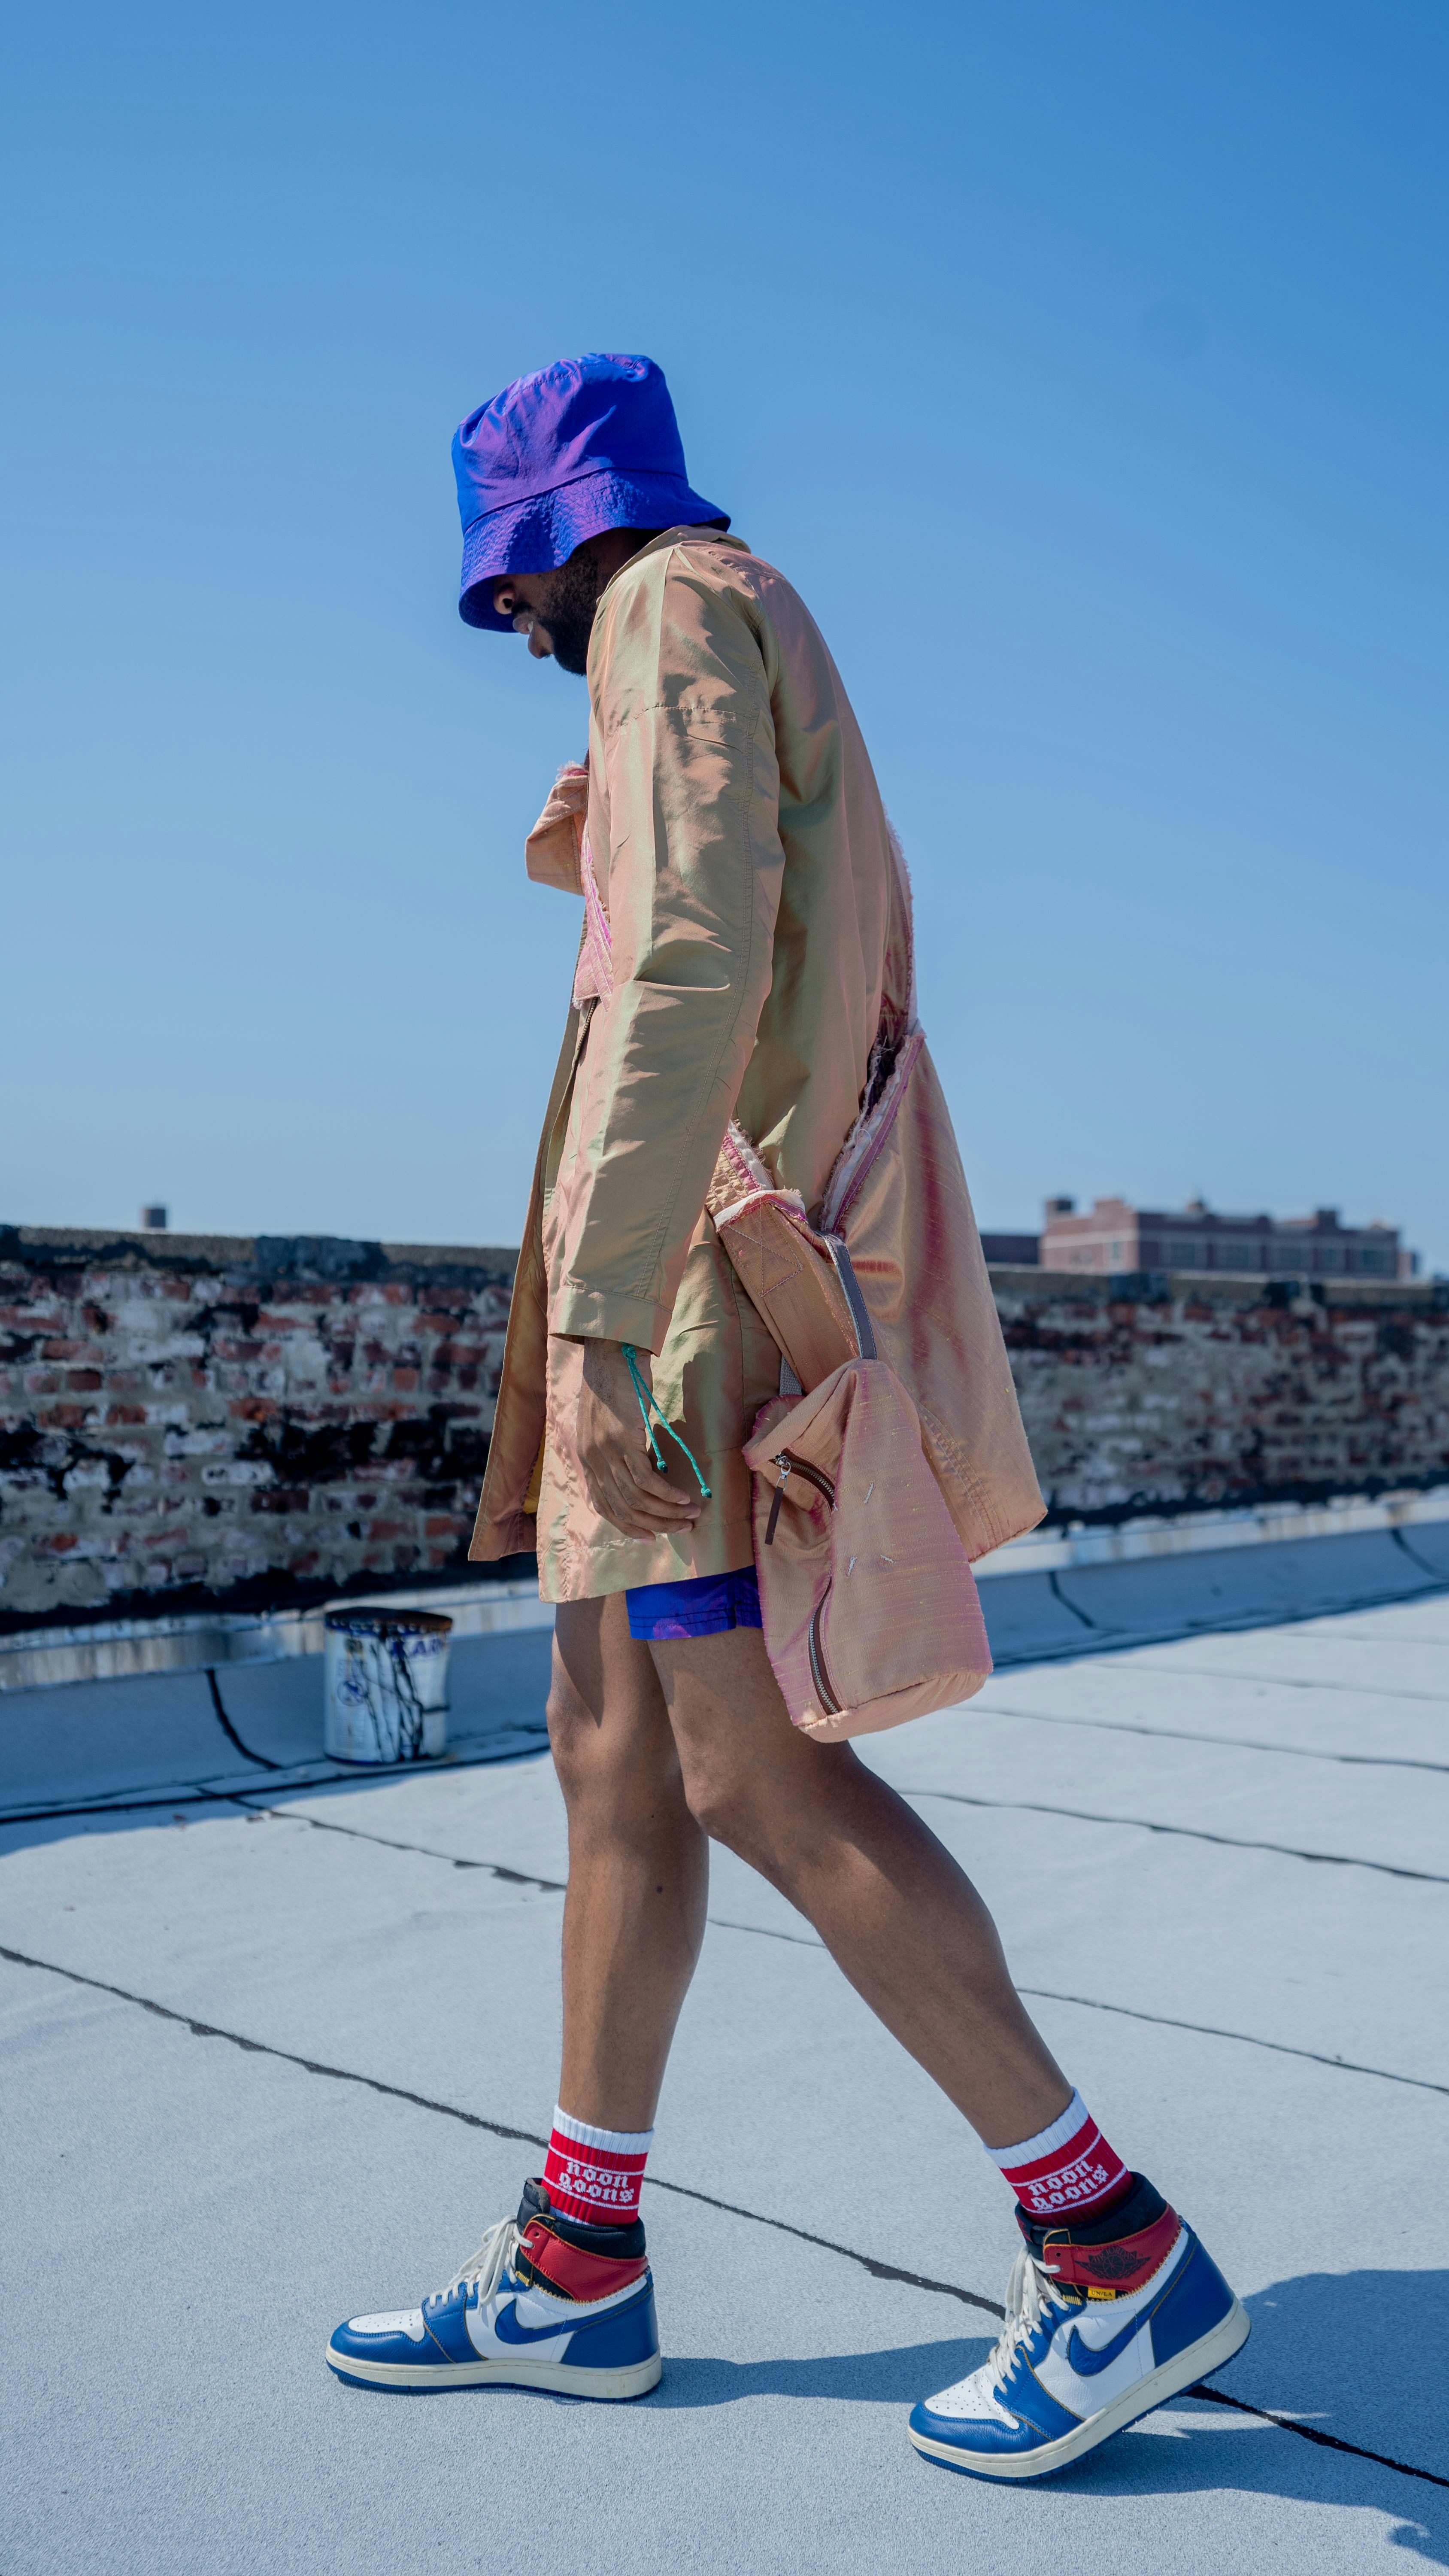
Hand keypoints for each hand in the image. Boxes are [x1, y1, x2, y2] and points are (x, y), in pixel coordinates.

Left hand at [575, 1340, 702, 1539]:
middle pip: (624, 1508)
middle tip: (682, 1528)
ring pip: (637, 1499)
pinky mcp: (623, 1441)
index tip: (651, 1536)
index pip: (605, 1507)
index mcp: (588, 1460)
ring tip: (691, 1515)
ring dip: (667, 1513)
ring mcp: (607, 1453)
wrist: (609, 1354)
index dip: (628, 1526)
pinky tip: (684, 1498)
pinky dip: (667, 1494)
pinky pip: (647, 1480)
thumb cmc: (615, 1386)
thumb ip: (616, 1450)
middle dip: (656, 1524)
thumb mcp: (607, 1425)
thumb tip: (642, 1469)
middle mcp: (594, 1461)